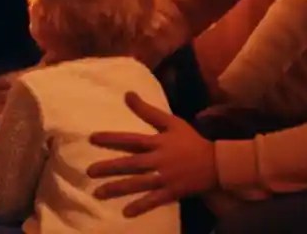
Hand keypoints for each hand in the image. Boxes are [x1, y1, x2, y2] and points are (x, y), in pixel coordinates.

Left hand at [87, 92, 218, 216]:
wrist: (216, 163)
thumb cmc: (191, 141)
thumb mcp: (172, 122)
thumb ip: (148, 111)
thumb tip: (127, 94)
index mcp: (157, 142)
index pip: (131, 140)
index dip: (111, 139)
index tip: (92, 139)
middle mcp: (159, 160)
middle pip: (131, 164)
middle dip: (109, 167)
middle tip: (89, 171)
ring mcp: (165, 177)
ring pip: (138, 184)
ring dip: (118, 189)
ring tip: (98, 193)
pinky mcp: (172, 192)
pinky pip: (154, 200)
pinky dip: (141, 206)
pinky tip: (126, 212)